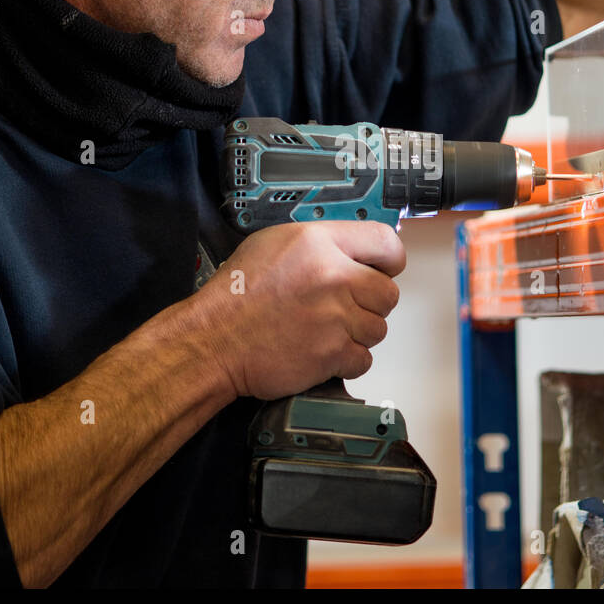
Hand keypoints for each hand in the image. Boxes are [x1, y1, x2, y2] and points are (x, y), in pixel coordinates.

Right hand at [185, 221, 405, 399]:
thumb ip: (320, 245)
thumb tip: (353, 253)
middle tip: (348, 306)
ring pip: (378, 328)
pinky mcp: (332, 354)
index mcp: (319, 243)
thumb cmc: (237, 295)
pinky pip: (364, 359)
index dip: (390, 259)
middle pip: (388, 293)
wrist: (214, 340)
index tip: (385, 269)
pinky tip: (324, 350)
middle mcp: (333, 277)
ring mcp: (335, 318)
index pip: (385, 243)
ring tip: (329, 330)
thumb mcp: (274, 244)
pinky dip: (348, 360)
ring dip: (359, 333)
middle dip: (372, 302)